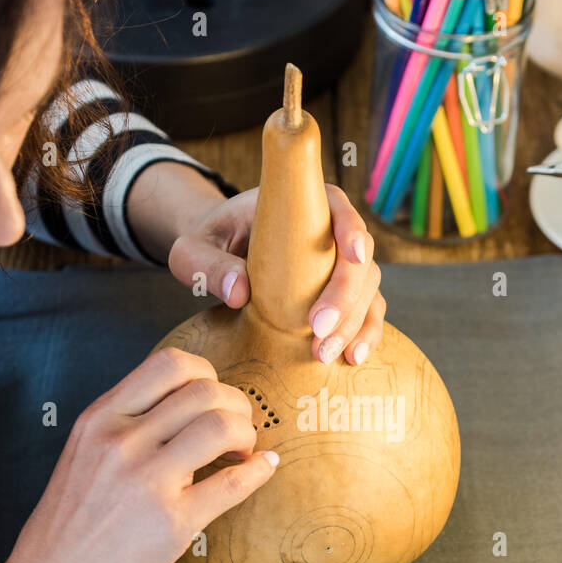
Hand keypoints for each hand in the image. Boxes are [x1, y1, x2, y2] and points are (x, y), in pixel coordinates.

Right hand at [0, 348, 277, 562]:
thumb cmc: (68, 527)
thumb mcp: (84, 456)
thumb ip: (127, 427)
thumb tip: (189, 410)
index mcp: (99, 419)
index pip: (169, 364)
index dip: (205, 375)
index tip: (212, 400)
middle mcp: (121, 442)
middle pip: (205, 392)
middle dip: (235, 406)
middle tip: (237, 431)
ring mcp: (146, 482)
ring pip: (222, 427)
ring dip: (246, 434)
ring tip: (241, 452)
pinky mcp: (171, 523)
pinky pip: (232, 482)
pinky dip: (257, 471)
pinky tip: (261, 468)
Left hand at [168, 184, 385, 365]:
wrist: (220, 253)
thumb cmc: (210, 242)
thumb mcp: (194, 250)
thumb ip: (209, 265)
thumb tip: (239, 293)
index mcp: (305, 204)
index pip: (340, 209)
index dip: (352, 232)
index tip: (352, 258)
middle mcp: (332, 231)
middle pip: (359, 260)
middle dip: (346, 297)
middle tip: (317, 330)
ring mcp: (341, 266)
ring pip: (367, 290)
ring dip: (354, 324)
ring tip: (325, 354)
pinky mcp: (342, 295)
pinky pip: (365, 313)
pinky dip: (363, 335)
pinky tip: (351, 358)